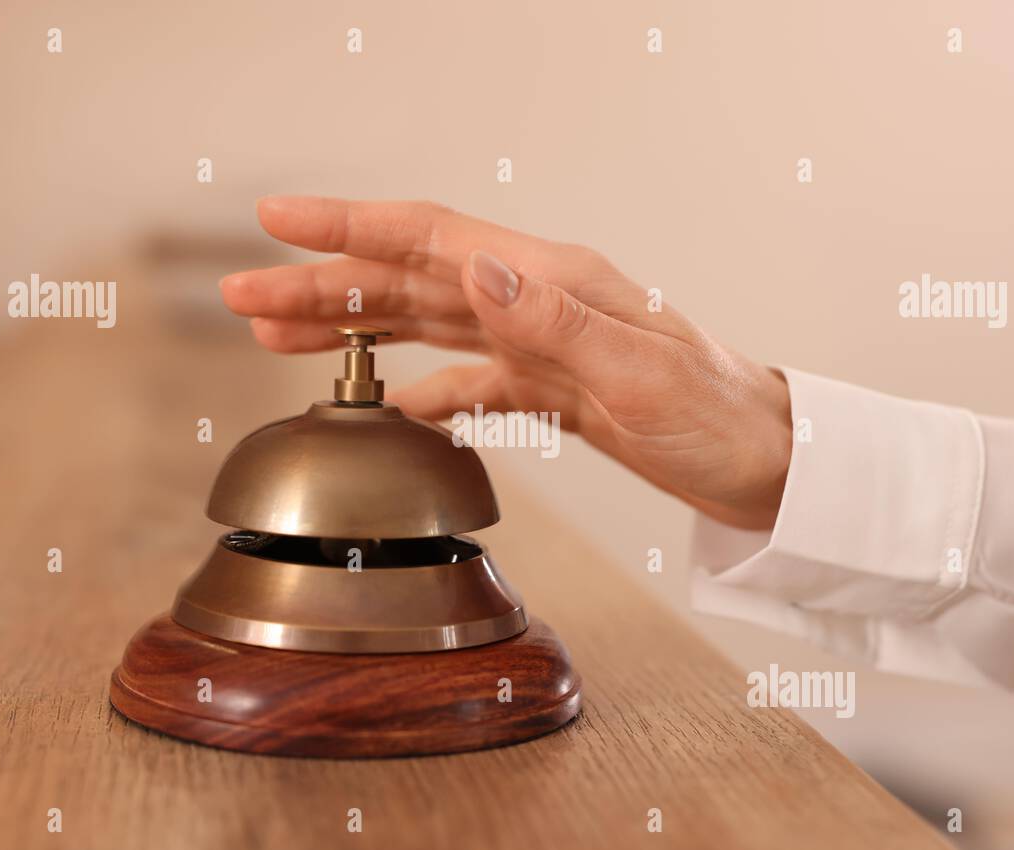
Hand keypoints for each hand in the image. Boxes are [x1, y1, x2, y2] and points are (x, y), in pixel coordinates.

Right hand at [220, 197, 792, 529]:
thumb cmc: (719, 415)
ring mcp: (541, 346)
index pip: (430, 238)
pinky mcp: (552, 391)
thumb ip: (552, 321)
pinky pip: (468, 384)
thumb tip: (473, 266)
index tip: (276, 221)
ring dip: (354, 330)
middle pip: (409, 280)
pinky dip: (422, 393)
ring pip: (427, 327)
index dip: (349, 226)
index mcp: (553, 281)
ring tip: (283, 341)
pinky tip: (390, 407)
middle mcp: (538, 302)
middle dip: (322, 284)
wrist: (768, 464)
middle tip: (245, 298)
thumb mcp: (637, 371)